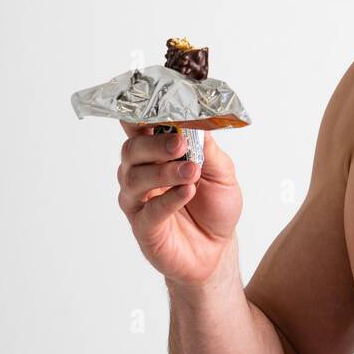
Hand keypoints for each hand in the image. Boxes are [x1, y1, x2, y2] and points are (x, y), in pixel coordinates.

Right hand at [116, 123, 242, 285]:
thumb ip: (207, 148)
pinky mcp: (143, 227)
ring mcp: (138, 200)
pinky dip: (168, 199)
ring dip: (164, 171)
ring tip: (191, 171)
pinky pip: (149, 210)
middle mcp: (139, 171)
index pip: (139, 125)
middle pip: (132, 149)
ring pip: (136, 178)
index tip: (157, 105)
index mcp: (156, 152)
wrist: (217, 249)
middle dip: (155, 143)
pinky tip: (187, 192)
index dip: (142, 113)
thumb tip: (198, 123)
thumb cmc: (214, 206)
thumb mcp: (221, 171)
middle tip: (180, 143)